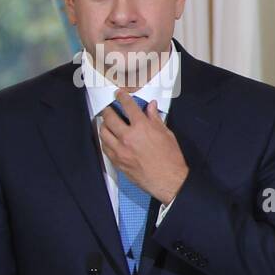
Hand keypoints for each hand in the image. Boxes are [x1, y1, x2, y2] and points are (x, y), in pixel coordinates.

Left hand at [99, 87, 188, 203]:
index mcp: (142, 127)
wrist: (168, 180)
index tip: (119, 94)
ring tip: (108, 124)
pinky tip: (109, 139)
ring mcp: (120, 150)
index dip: (122, 97)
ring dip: (104, 125)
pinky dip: (106, 141)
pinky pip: (105, 147)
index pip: (128, 106)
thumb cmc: (171, 157)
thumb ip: (155, 119)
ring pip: (103, 132)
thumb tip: (151, 106)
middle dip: (108, 110)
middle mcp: (128, 137)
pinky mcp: (117, 161)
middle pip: (110, 118)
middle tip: (109, 109)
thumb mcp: (167, 135)